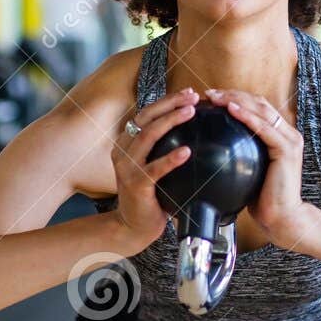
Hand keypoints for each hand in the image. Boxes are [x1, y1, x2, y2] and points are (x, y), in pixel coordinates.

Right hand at [110, 87, 198, 249]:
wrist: (132, 227)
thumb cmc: (150, 197)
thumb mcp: (154, 169)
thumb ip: (164, 151)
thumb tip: (197, 135)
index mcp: (127, 144)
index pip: (146, 114)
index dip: (167, 101)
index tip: (189, 94)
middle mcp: (123, 151)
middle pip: (146, 118)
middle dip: (169, 103)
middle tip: (193, 96)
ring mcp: (127, 167)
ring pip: (148, 136)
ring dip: (170, 121)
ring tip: (190, 112)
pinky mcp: (136, 185)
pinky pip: (155, 168)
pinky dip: (171, 158)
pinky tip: (187, 151)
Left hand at [204, 86, 315, 249]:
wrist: (281, 218)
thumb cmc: (262, 199)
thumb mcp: (248, 171)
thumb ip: (240, 154)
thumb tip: (212, 147)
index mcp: (280, 136)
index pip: (257, 108)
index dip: (235, 98)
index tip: (212, 98)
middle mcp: (288, 133)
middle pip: (259, 103)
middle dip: (233, 94)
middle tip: (209, 94)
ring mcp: (290, 140)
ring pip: (261, 110)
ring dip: (236, 100)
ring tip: (216, 97)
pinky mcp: (287, 149)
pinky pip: (263, 128)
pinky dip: (246, 116)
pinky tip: (230, 109)